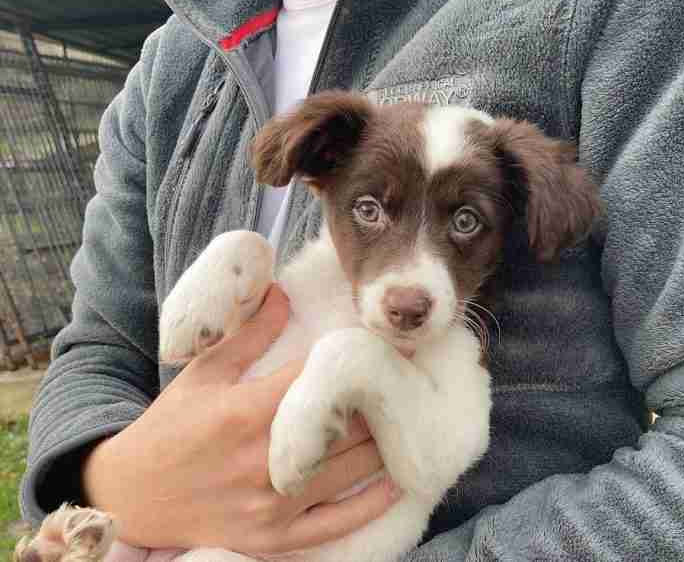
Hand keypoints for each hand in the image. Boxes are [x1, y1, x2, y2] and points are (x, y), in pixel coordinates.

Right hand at [82, 286, 398, 555]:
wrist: (131, 496)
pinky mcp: (274, 538)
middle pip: (345, 425)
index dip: (355, 360)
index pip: (319, 379)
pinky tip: (399, 481)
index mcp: (245, 413)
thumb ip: (249, 335)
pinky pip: (337, 524)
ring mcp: (271, 504)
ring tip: (406, 419)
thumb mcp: (203, 373)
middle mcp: (263, 460)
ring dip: (385, 443)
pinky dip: (373, 503)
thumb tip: (283, 293)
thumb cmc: (169, 427)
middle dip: (377, 400)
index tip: (381, 347)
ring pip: (351, 470)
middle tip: (404, 381)